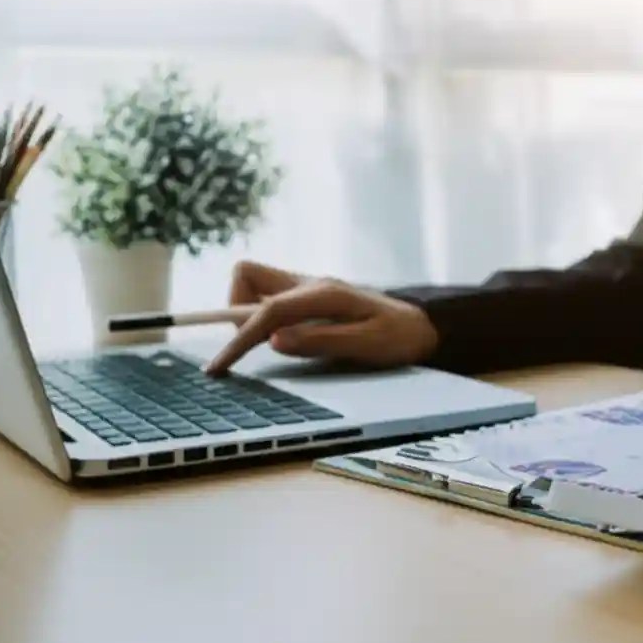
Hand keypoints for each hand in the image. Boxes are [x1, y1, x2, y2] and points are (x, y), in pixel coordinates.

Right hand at [204, 261, 438, 374]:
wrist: (422, 325)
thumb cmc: (399, 337)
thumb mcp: (366, 345)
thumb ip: (320, 341)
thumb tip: (273, 339)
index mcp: (323, 293)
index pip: (266, 310)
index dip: (238, 339)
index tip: (219, 367)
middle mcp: (310, 282)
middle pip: (248, 274)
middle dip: (234, 309)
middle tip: (252, 347)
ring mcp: (308, 287)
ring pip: (256, 285)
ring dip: (249, 314)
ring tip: (271, 345)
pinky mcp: (309, 297)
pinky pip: (271, 299)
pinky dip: (264, 317)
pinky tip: (284, 340)